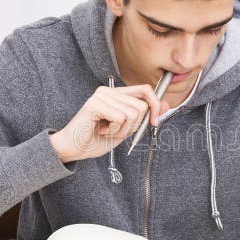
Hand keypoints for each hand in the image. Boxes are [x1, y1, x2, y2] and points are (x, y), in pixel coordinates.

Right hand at [49, 84, 169, 161]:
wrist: (74, 149)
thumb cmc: (96, 139)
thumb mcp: (127, 129)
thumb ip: (143, 117)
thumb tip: (165, 105)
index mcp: (117, 94)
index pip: (145, 89)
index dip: (155, 105)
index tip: (154, 122)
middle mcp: (109, 91)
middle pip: (141, 105)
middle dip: (134, 125)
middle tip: (117, 131)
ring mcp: (101, 96)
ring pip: (132, 113)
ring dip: (123, 130)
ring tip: (107, 131)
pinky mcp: (94, 105)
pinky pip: (120, 118)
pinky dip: (114, 130)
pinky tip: (101, 130)